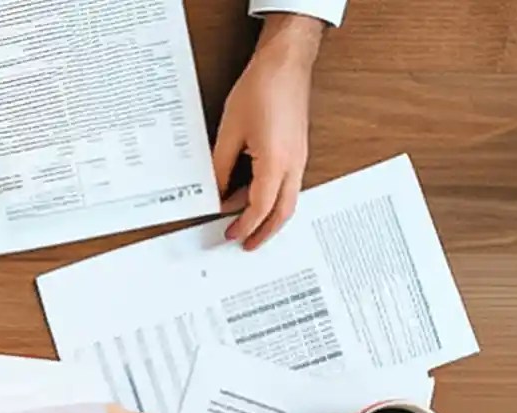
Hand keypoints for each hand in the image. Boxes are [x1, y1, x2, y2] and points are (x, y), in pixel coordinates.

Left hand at [213, 14, 324, 249]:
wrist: (286, 64)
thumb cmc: (261, 89)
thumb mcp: (229, 133)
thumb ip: (221, 168)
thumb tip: (217, 192)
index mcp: (276, 163)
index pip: (260, 208)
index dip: (245, 225)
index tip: (231, 235)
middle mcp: (294, 164)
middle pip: (282, 212)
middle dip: (265, 232)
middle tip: (247, 244)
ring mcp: (299, 157)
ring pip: (287, 199)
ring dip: (268, 215)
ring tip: (245, 222)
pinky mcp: (297, 149)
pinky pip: (288, 183)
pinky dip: (272, 197)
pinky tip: (253, 195)